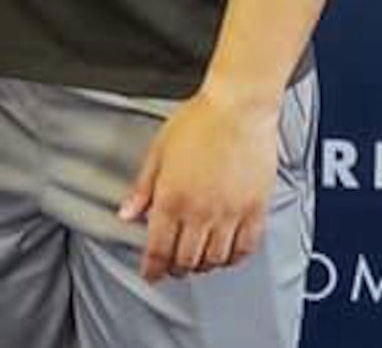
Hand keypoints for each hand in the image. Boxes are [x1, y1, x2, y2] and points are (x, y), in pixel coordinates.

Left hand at [118, 90, 280, 280]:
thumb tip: (127, 213)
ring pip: (214, 259)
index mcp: (172, 198)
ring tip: (197, 259)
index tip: (150, 275)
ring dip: (203, 265)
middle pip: (186, 260)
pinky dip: (233, 258)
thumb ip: (143, 187)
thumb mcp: (159, 150)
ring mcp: (230, 213)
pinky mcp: (254, 210)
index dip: (152, 269)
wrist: (239, 107)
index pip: (159, 249)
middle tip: (172, 266)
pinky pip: (244, 248)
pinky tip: (226, 253)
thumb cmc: (199, 121)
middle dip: (175, 268)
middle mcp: (201, 211)